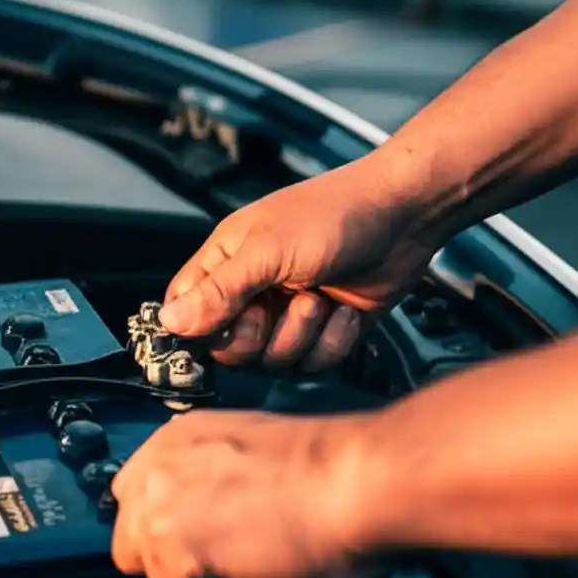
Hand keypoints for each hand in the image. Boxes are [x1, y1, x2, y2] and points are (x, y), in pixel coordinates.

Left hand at [110, 409, 384, 577]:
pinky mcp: (174, 547)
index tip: (217, 539)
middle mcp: (159, 464)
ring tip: (261, 564)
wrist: (362, 478)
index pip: (137, 499)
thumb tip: (206, 528)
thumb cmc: (334, 471)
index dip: (179, 531)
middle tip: (238, 559)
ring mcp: (160, 506)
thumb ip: (210, 486)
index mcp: (178, 438)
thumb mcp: (248, 463)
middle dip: (179, 564)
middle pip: (132, 544)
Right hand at [161, 157, 439, 370]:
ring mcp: (289, 314)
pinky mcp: (326, 331)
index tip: (220, 329)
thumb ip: (219, 290)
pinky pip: (314, 363)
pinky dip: (334, 341)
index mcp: (227, 262)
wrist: (406, 216)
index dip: (196, 329)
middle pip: (229, 348)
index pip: (186, 310)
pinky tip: (347, 310)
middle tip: (278, 306)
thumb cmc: (334, 215)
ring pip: (273, 361)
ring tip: (321, 299)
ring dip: (302, 336)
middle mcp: (254, 291)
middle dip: (258, 337)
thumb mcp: (268, 251)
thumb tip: (171, 320)